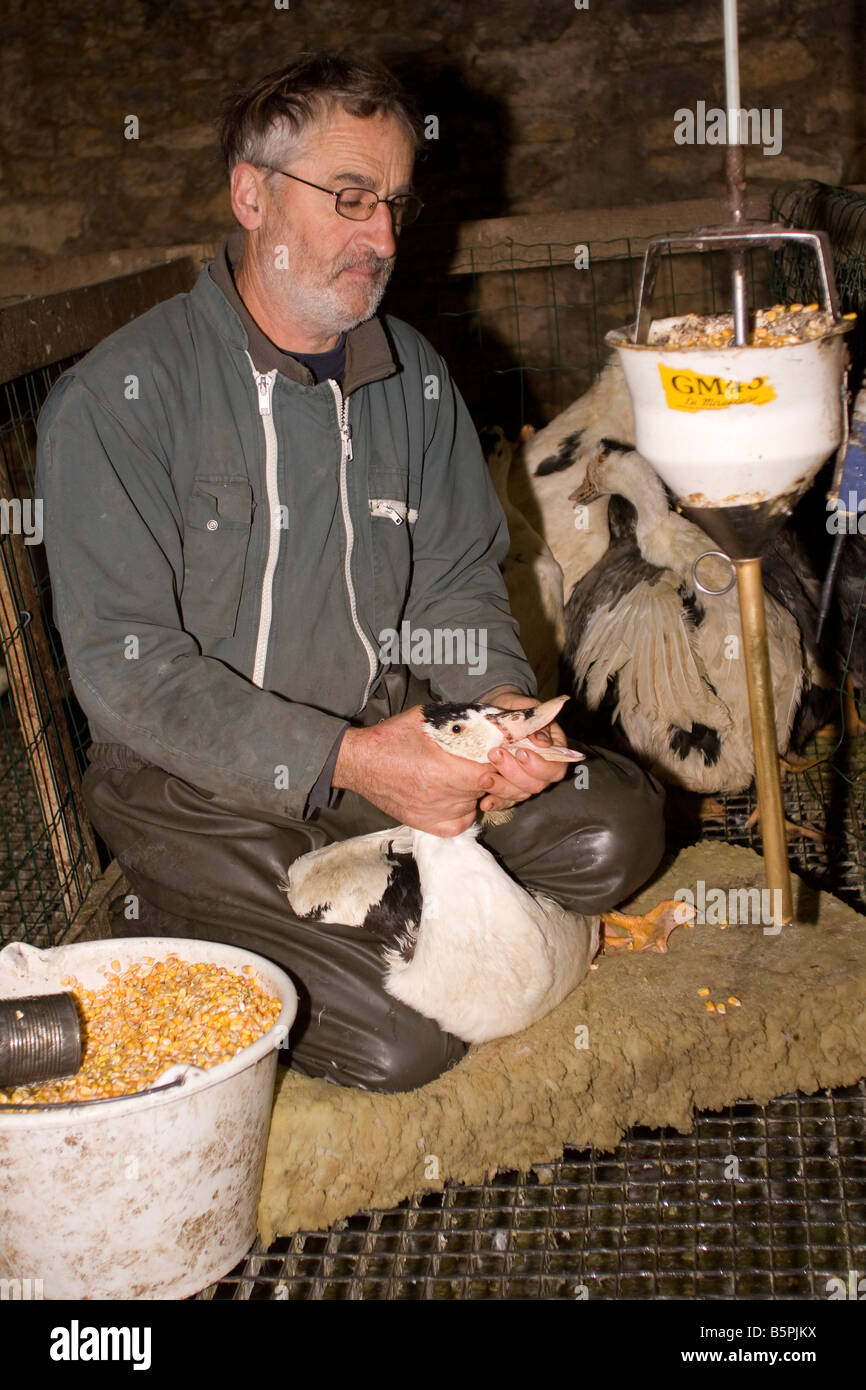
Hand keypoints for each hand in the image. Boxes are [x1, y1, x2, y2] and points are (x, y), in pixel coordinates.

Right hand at [333, 705, 498, 835]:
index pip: (487, 774)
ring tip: (461, 777)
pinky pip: (459, 824)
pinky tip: (456, 797)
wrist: (360, 762)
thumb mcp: (425, 718)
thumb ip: (457, 720)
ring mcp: (432, 812)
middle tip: (476, 763)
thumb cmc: (392, 738)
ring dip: (473, 793)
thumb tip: (486, 718)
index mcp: (441, 768)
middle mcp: (439, 795)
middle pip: (482, 790)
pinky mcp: (424, 823)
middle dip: (485, 776)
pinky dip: (463, 812)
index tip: (490, 755)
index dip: (493, 763)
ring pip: (473, 806)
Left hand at [478, 691, 569, 814]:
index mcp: (555, 749)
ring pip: (521, 794)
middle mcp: (543, 769)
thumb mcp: (525, 708)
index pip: (557, 768)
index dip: (540, 765)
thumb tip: (543, 742)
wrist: (494, 711)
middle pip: (537, 784)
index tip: (521, 752)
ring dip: (502, 788)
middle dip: (515, 773)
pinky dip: (496, 802)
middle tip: (496, 754)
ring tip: (485, 777)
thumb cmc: (513, 708)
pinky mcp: (509, 787)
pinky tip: (485, 802)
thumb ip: (534, 721)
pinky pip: (506, 801)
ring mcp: (526, 780)